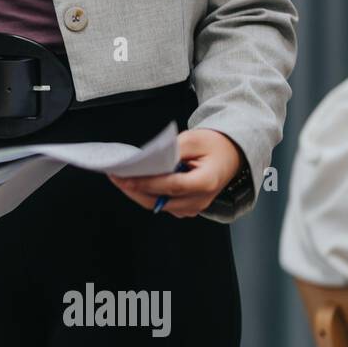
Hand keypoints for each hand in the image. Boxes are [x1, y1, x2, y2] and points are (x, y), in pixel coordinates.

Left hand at [106, 129, 241, 217]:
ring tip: (121, 179)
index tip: (125, 178)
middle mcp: (201, 199)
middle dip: (135, 190)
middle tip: (116, 178)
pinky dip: (148, 195)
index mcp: (206, 182)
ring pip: (159, 205)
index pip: (171, 186)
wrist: (231, 154)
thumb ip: (171, 151)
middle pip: (161, 201)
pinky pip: (164, 204)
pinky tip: (136, 183)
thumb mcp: (193, 139)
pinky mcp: (188, 207)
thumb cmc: (215, 145)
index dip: (146, 183)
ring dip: (138, 193)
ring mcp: (195, 206)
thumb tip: (148, 162)